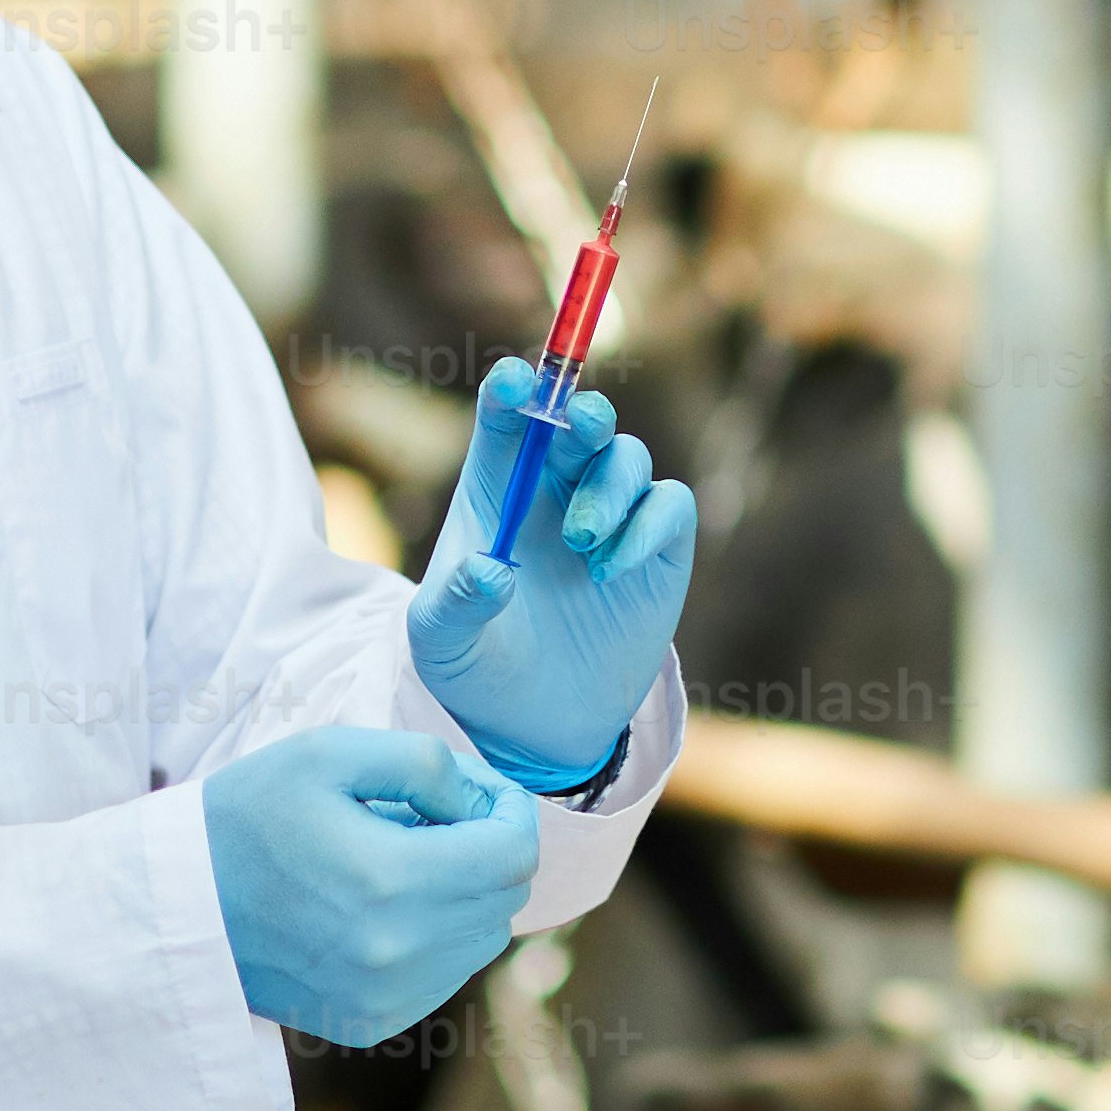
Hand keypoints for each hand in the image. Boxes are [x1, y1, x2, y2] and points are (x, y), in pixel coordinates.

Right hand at [202, 726, 542, 1047]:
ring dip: (464, 896)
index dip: (510, 813)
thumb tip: (481, 800)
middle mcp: (401, 951)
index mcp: (395, 880)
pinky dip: (435, 938)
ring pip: (482, 941)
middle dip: (487, 850)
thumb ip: (425, 763)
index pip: (515, 853)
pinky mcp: (372, 1022)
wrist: (177, 907)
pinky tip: (384, 908)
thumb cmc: (247, 817)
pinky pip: (444, 976)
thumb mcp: (328, 753)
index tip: (478, 795)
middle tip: (432, 819)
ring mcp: (388, 997)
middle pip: (505, 899)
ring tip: (402, 862)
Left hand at [408, 358, 698, 792]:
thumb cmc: (475, 667)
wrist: (533, 725)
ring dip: (608, 486)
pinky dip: (648, 524)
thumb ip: (454, 602)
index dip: (513, 388)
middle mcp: (555, 488)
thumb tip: (491, 571)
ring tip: (582, 542)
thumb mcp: (441, 643)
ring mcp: (611, 513)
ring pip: (627, 456)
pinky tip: (610, 568)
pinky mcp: (657, 548)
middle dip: (581, 411)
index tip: (514, 385)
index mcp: (495, 487)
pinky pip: (669, 505)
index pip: (505, 414)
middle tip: (579, 428)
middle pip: (576, 418)